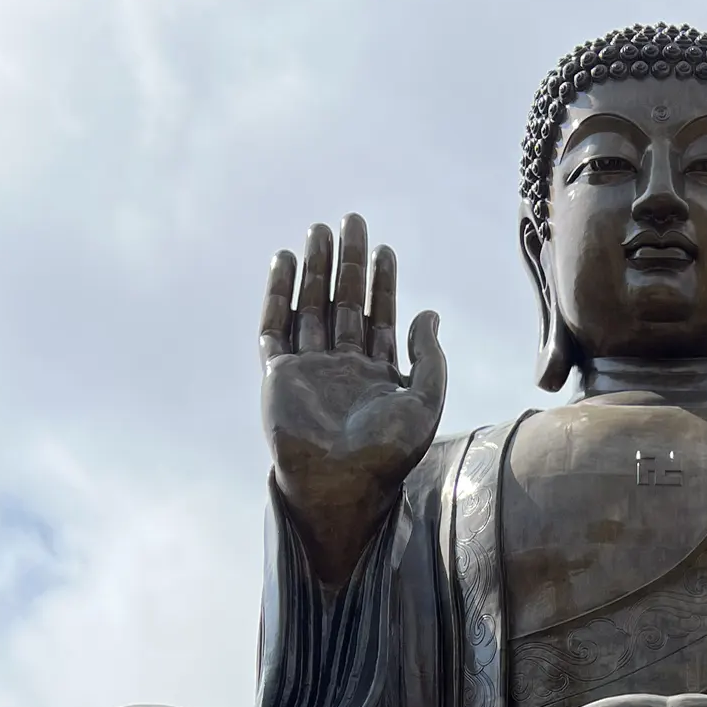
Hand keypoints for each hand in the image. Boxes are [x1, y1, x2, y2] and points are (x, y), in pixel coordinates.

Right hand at [260, 213, 446, 587]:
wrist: (341, 486)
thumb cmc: (387, 455)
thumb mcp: (424, 403)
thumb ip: (430, 359)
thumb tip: (429, 314)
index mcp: (377, 375)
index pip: (379, 317)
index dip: (383, 283)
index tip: (386, 249)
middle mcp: (342, 368)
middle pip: (344, 303)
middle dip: (349, 263)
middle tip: (352, 221)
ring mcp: (309, 370)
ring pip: (311, 307)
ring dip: (316, 269)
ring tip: (320, 230)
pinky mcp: (279, 376)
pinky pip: (275, 327)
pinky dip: (279, 294)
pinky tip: (284, 261)